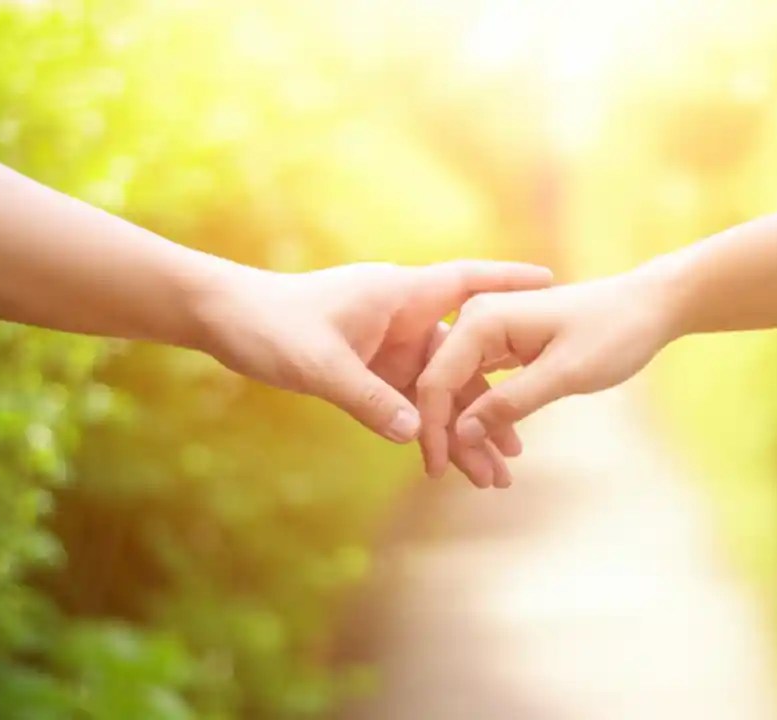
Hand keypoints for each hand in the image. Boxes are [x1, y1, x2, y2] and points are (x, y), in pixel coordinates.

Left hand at [193, 260, 552, 481]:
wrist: (224, 320)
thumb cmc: (269, 324)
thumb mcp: (318, 364)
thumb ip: (367, 399)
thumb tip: (414, 433)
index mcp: (398, 296)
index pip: (468, 284)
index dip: (510, 281)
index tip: (551, 281)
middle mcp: (402, 319)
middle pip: (462, 362)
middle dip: (491, 406)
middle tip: (520, 449)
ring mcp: (388, 347)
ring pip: (439, 392)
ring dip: (463, 430)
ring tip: (493, 475)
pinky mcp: (369, 370)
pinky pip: (409, 405)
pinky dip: (427, 431)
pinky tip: (449, 463)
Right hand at [416, 270, 678, 479]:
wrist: (649, 306)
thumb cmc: (613, 332)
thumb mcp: (564, 373)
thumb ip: (510, 402)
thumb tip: (462, 432)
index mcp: (481, 318)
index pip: (437, 380)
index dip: (433, 428)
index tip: (437, 471)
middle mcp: (476, 318)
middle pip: (445, 386)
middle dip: (453, 436)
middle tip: (478, 483)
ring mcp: (491, 330)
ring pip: (464, 389)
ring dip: (472, 431)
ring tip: (491, 477)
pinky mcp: (506, 342)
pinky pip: (483, 383)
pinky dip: (488, 415)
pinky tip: (500, 447)